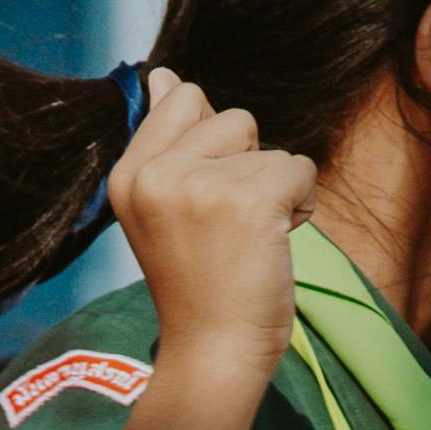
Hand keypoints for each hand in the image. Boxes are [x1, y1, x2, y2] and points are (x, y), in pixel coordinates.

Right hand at [109, 67, 313, 402]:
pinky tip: (274, 244)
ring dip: (276, 189)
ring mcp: (199, 185)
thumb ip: (168, 141)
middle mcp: (155, 175)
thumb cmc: (199, 286)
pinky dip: (301, 205)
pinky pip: (300, 169)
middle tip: (228, 227)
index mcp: (128, 174)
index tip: (204, 202)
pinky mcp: (248, 200)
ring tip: (250, 240)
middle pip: (232, 117)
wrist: (213, 354)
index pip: (182, 98)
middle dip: (247, 164)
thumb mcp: (164, 207)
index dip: (213, 143)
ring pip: (270, 148)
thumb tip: (163, 75)